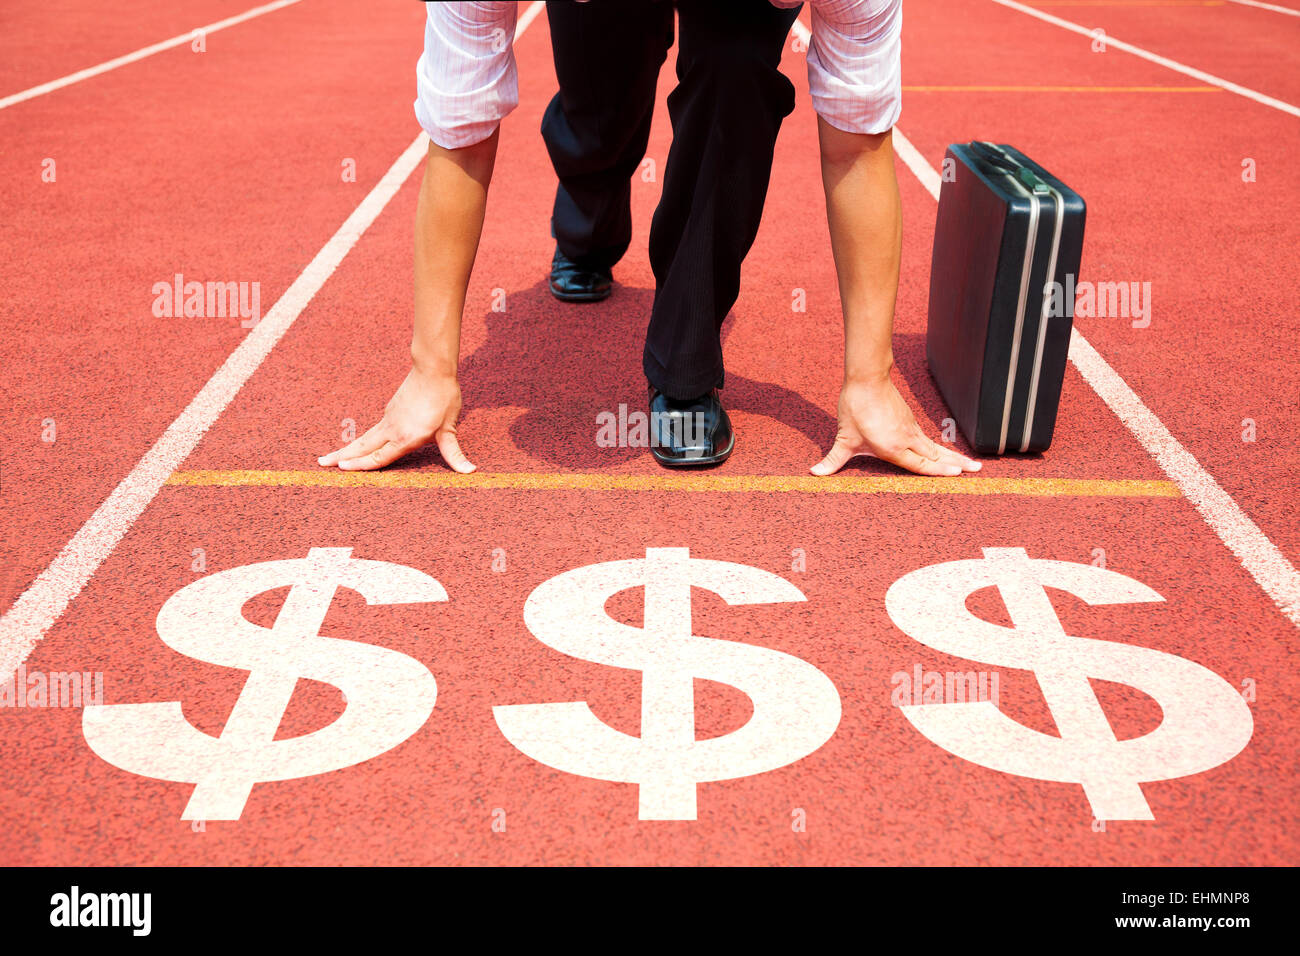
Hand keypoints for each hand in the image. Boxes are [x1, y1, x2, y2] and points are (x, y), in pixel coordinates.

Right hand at [317, 366, 473, 472]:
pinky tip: (357, 444)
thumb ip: (454, 453)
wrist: (433, 369)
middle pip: (362, 447)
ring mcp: (389, 419)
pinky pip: (373, 430)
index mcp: (405, 438)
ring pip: (364, 438)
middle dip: (341, 458)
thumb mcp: (450, 429)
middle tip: (320, 464)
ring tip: (329, 457)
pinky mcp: (390, 410)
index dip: (360, 466)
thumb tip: (470, 471)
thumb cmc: (443, 399)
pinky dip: (361, 440)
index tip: (341, 470)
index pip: (378, 457)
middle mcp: (392, 430)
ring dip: (346, 448)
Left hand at [811, 378, 980, 476]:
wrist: (867, 378)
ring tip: (971, 464)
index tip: (958, 476)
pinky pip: (929, 438)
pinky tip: (944, 452)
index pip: (921, 465)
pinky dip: (940, 447)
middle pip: (936, 456)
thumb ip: (832, 460)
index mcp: (893, 448)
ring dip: (953, 456)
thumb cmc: (855, 408)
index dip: (939, 472)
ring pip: (936, 447)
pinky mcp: (910, 420)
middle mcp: (907, 440)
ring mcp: (911, 429)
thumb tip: (815, 473)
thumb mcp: (843, 438)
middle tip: (977, 471)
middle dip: (957, 465)